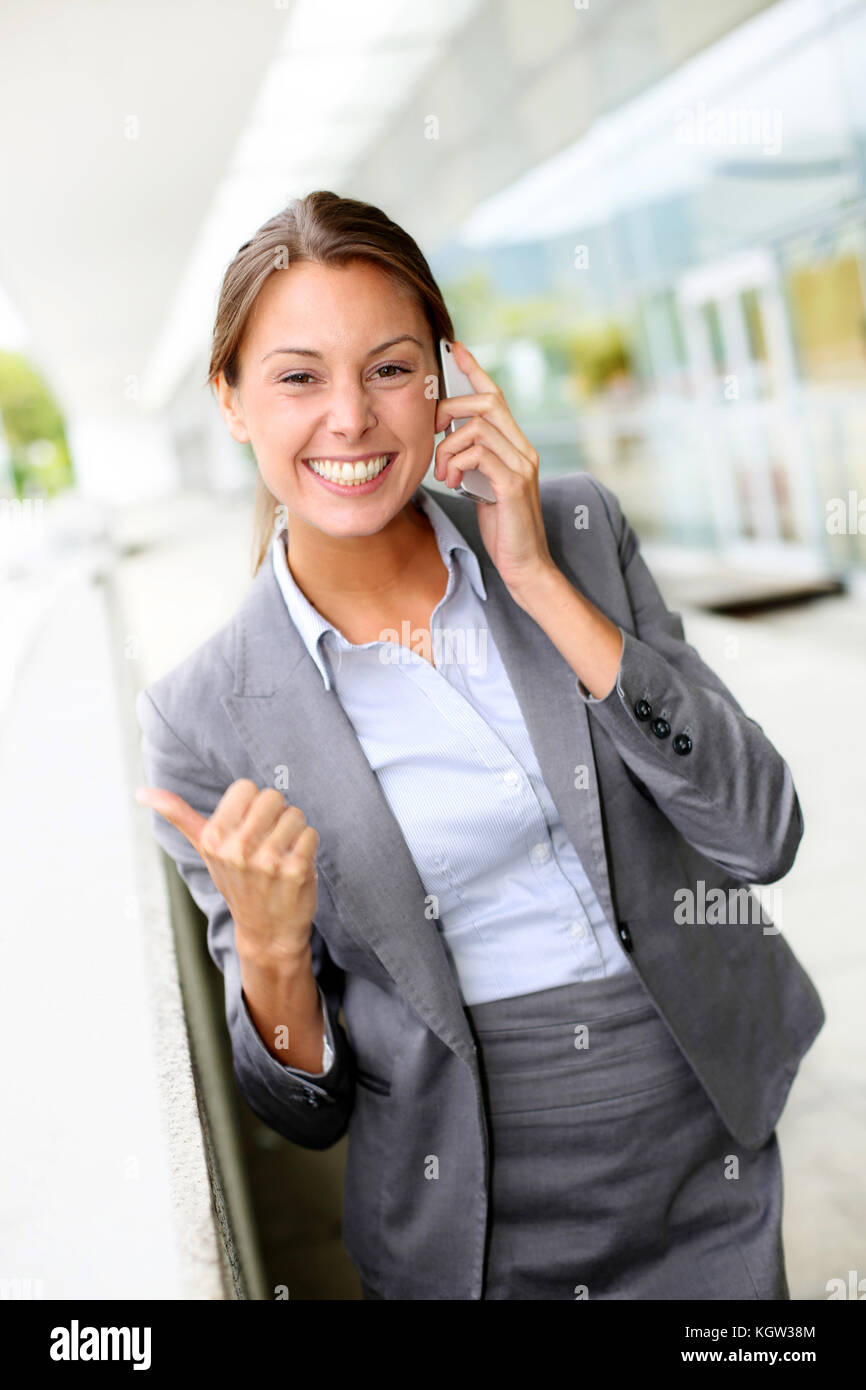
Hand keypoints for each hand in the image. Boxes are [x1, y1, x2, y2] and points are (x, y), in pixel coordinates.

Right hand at [135, 779, 318, 966]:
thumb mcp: (205, 849)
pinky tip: (296, 865)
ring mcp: (267, 861)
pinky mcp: (295, 870)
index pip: (247, 787)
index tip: (250, 829)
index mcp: (214, 838)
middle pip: (273, 797)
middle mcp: (237, 849)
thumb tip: (141, 792)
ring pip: (295, 814)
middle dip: (276, 816)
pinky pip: (311, 833)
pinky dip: (308, 846)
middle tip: (269, 843)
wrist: (266, 931)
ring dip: (294, 832)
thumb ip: (179, 815)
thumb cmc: (237, 882)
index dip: (254, 805)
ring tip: (282, 856)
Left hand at [433, 340, 558, 602]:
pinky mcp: (514, 484)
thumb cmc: (503, 531)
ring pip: (476, 428)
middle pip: (486, 402)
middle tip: (432, 434)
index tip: (454, 348)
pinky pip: (479, 453)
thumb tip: (447, 441)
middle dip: (450, 410)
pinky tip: (453, 483)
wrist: (525, 567)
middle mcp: (524, 449)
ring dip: (447, 447)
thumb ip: (473, 462)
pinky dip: (457, 463)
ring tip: (443, 474)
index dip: (474, 370)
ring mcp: (522, 465)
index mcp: (516, 447)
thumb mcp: (482, 488)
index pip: (495, 396)